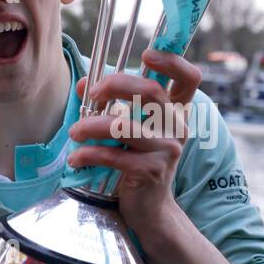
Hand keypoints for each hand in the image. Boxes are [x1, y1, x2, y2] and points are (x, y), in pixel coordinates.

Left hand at [68, 48, 202, 232]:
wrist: (149, 208)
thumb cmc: (137, 161)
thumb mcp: (130, 129)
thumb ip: (112, 104)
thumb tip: (82, 83)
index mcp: (176, 111)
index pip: (189, 77)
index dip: (172, 60)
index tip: (146, 55)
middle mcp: (177, 126)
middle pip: (152, 91)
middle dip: (115, 85)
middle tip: (92, 94)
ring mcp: (167, 149)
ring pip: (125, 126)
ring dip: (92, 125)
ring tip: (74, 132)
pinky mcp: (151, 171)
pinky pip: (114, 155)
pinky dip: (89, 154)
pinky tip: (76, 158)